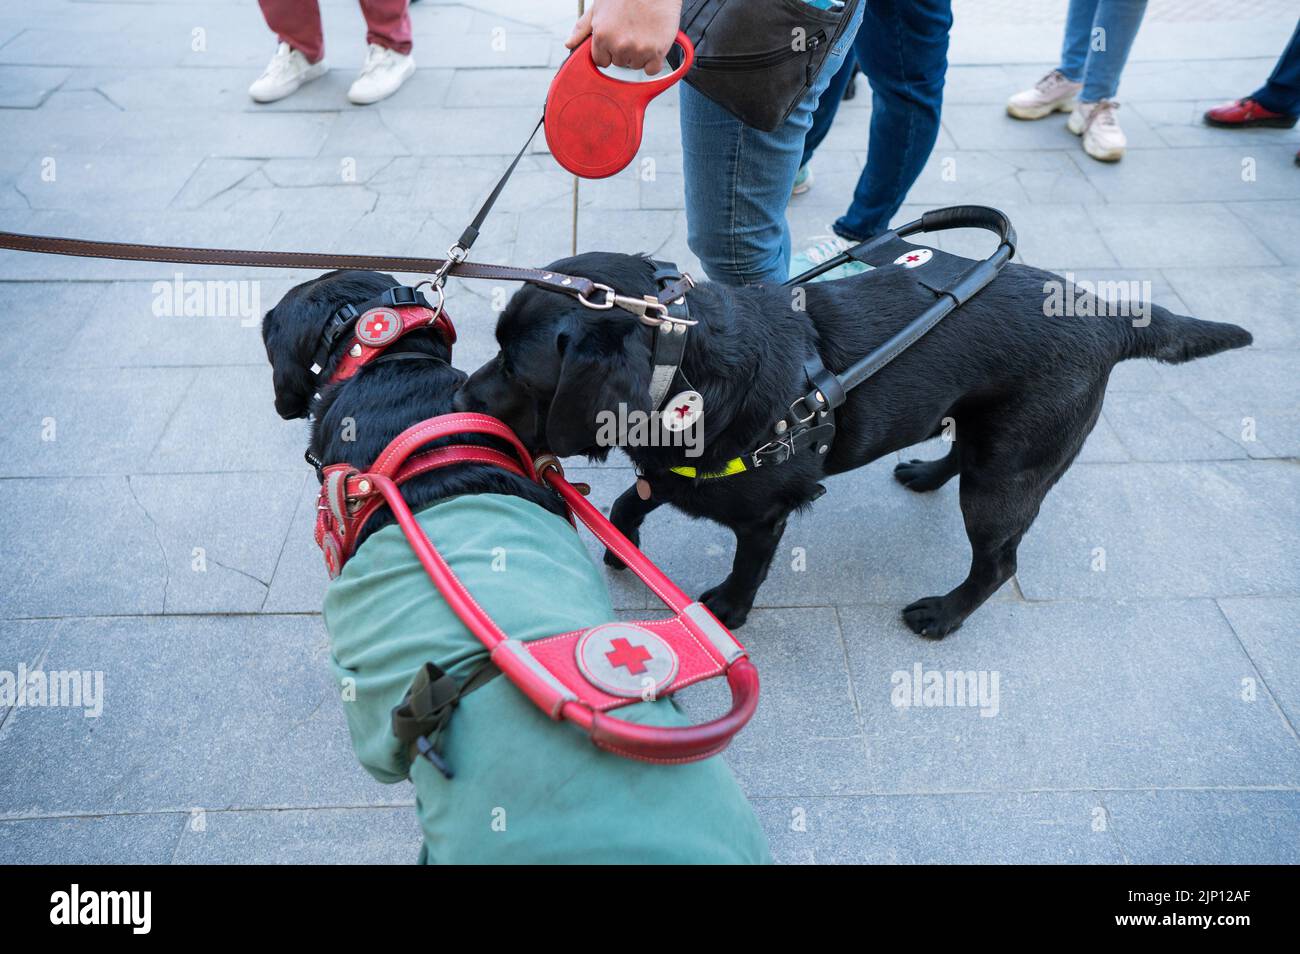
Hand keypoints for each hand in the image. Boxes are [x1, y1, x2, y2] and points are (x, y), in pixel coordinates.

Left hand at [566, 0, 682, 75]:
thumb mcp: (599, 7)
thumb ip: (582, 28)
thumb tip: (569, 44)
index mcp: (602, 35)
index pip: (601, 60)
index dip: (609, 51)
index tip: (617, 40)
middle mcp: (618, 45)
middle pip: (619, 63)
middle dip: (624, 50)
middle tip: (632, 30)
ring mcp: (638, 50)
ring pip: (635, 65)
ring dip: (639, 54)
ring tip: (643, 32)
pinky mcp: (656, 52)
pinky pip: (652, 69)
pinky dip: (654, 60)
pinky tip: (653, 42)